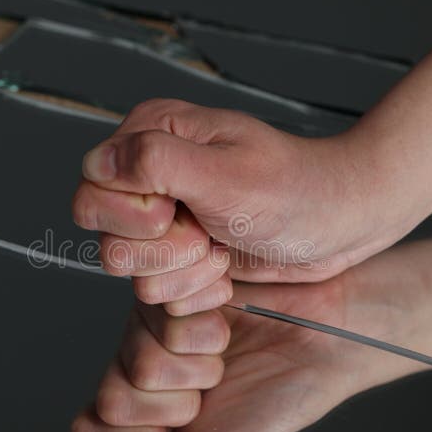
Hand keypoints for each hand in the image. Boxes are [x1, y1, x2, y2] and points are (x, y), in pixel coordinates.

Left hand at [70, 275, 416, 431]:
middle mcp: (137, 365)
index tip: (182, 428)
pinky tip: (222, 313)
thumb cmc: (279, 394)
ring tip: (224, 349)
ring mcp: (147, 323)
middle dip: (176, 404)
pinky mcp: (167, 282)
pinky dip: (197, 322)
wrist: (323, 339)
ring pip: (137, 362)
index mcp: (143, 411)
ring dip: (197, 364)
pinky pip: (155, 310)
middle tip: (213, 385)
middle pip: (112, 398)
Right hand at [72, 99, 414, 313]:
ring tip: (222, 248)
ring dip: (185, 273)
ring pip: (133, 274)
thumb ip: (155, 163)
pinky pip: (161, 294)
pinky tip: (226, 266)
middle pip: (108, 240)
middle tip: (208, 234)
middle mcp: (147, 177)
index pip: (92, 192)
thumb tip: (97, 162)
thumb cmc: (296, 189)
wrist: (339, 223)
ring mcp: (162, 220)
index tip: (181, 213)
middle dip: (165, 251)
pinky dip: (198, 290)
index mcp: (150, 137)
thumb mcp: (226, 174)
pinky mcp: (179, 256)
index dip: (133, 216)